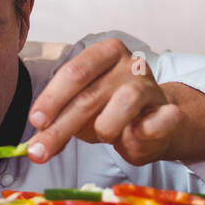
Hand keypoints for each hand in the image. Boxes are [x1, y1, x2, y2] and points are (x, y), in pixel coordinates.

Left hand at [25, 38, 181, 166]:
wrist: (153, 124)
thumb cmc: (110, 111)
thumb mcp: (79, 112)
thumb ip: (58, 123)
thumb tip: (35, 146)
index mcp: (103, 54)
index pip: (74, 72)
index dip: (52, 98)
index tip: (36, 121)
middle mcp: (129, 63)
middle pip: (90, 93)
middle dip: (61, 126)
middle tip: (41, 150)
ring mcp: (151, 85)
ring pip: (126, 101)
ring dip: (105, 126)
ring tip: (102, 135)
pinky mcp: (169, 110)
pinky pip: (160, 120)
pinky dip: (145, 131)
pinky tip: (136, 135)